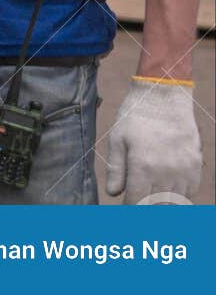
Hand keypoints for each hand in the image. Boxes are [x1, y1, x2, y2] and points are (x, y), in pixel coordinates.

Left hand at [105, 77, 202, 203]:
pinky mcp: (195, 165)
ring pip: (174, 202)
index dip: (129, 210)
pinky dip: (179, 196)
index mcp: (142, 166)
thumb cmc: (135, 116)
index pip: (136, 202)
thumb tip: (113, 194)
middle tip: (138, 209)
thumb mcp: (117, 139)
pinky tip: (168, 192)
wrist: (164, 95)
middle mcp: (165, 172)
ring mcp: (183, 169)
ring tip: (151, 203)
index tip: (125, 212)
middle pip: (156, 206)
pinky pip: (189, 191)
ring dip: (162, 206)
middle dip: (145, 211)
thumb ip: (115, 169)